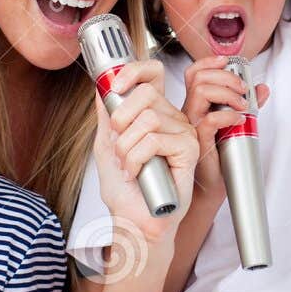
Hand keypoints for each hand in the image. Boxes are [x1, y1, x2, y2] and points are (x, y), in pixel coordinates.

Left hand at [92, 59, 198, 243]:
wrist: (133, 219)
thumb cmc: (124, 189)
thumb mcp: (106, 145)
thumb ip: (105, 115)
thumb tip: (101, 85)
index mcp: (155, 112)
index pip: (152, 74)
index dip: (133, 71)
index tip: (113, 86)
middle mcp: (172, 118)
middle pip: (146, 93)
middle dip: (121, 120)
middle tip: (118, 144)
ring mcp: (183, 133)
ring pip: (148, 119)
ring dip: (127, 147)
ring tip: (128, 166)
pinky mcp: (189, 150)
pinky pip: (155, 140)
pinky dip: (137, 159)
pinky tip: (138, 173)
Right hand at [179, 55, 270, 197]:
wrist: (211, 184)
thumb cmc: (220, 155)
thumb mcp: (237, 123)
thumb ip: (248, 104)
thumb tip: (262, 88)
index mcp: (196, 104)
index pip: (194, 73)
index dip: (209, 62)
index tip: (228, 62)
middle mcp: (190, 111)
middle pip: (198, 77)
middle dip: (226, 77)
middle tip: (244, 89)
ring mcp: (192, 124)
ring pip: (200, 91)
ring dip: (227, 92)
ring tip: (243, 105)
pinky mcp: (198, 140)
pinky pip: (209, 119)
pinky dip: (228, 115)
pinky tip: (239, 120)